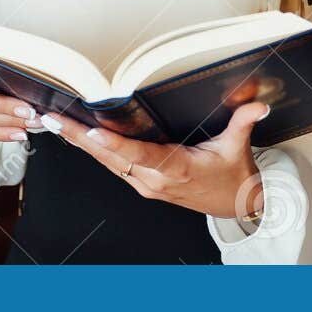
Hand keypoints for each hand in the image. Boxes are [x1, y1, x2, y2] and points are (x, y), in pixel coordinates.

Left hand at [36, 103, 269, 219]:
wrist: (236, 206)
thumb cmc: (233, 177)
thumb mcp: (238, 148)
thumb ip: (244, 123)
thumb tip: (258, 105)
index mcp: (176, 170)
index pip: (140, 156)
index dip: (115, 145)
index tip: (92, 133)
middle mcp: (155, 180)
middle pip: (111, 158)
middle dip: (79, 138)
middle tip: (53, 118)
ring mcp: (146, 184)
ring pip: (106, 163)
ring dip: (79, 143)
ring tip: (54, 122)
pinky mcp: (143, 184)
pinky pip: (112, 166)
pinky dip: (92, 150)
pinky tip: (76, 136)